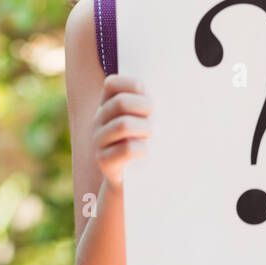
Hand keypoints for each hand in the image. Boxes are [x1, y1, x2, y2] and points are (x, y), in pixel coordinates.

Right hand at [93, 74, 152, 189]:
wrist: (135, 181)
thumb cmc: (146, 141)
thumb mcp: (145, 118)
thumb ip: (147, 103)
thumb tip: (167, 91)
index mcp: (107, 105)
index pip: (112, 84)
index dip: (132, 85)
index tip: (147, 95)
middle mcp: (99, 120)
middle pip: (121, 103)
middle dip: (144, 107)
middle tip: (154, 118)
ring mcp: (99, 140)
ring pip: (123, 125)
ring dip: (145, 128)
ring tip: (151, 136)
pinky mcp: (103, 161)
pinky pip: (126, 149)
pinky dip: (142, 148)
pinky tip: (146, 151)